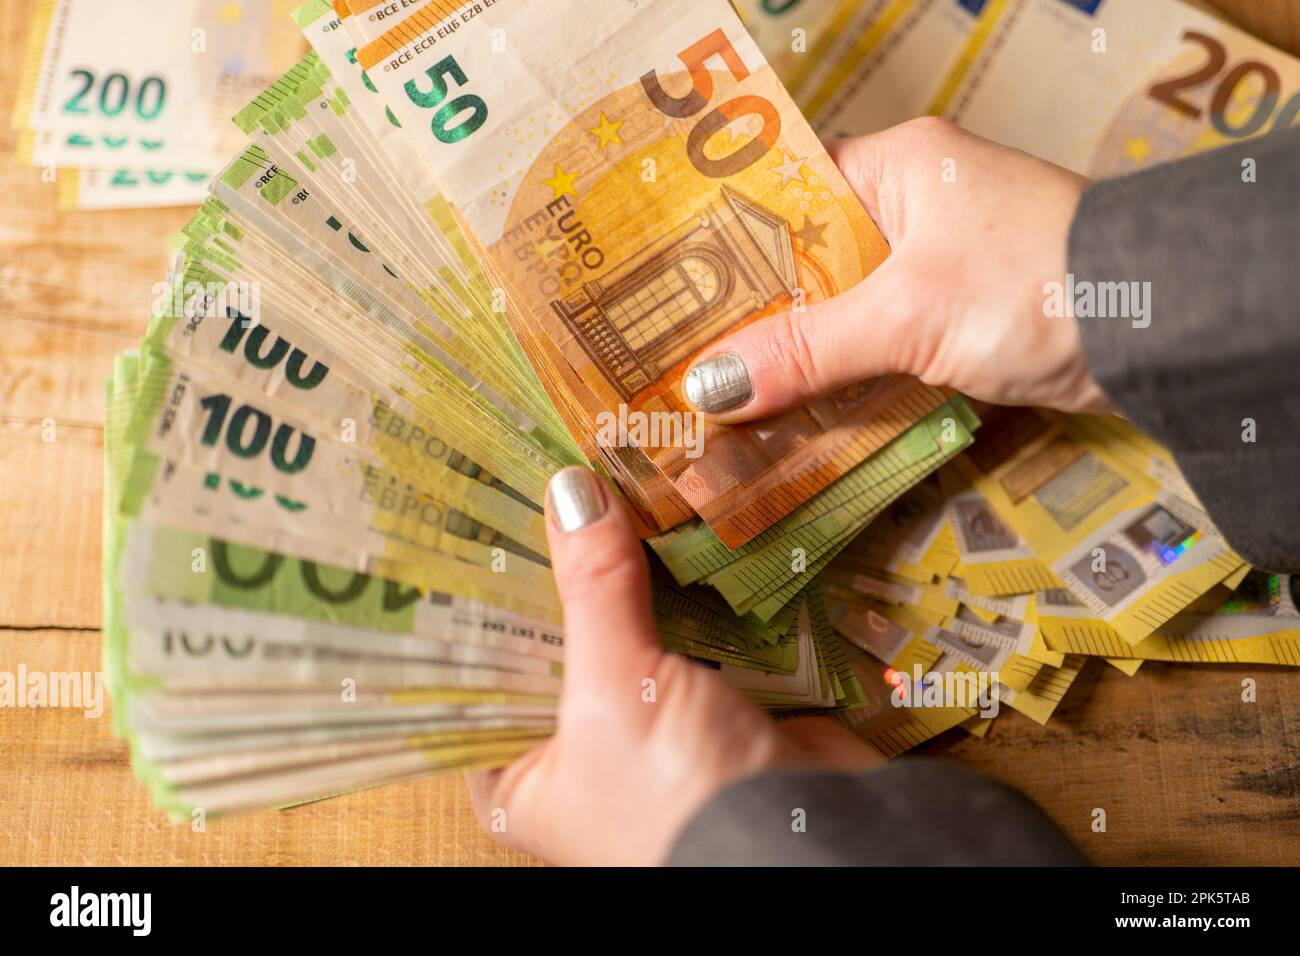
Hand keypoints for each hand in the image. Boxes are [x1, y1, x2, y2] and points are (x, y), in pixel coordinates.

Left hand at [466, 467, 882, 865]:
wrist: (812, 840)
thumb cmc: (679, 798)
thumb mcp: (616, 690)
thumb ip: (592, 587)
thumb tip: (572, 490)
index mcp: (517, 771)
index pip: (478, 662)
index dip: (481, 587)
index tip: (483, 506)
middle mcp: (573, 749)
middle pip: (555, 632)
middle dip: (562, 564)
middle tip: (552, 476)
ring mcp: (646, 722)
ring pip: (625, 622)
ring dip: (627, 564)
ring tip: (608, 478)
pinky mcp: (711, 699)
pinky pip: (688, 626)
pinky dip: (689, 581)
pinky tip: (675, 517)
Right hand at [682, 118, 1113, 420]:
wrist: (1165, 328)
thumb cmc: (1031, 285)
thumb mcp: (906, 315)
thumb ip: (807, 351)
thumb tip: (709, 389)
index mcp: (895, 167)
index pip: (784, 193)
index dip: (724, 242)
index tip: (665, 290)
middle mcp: (914, 207)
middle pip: (809, 262)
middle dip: (754, 315)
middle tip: (679, 360)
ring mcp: (941, 266)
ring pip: (844, 311)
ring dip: (799, 356)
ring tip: (721, 399)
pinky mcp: (962, 320)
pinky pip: (881, 347)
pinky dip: (846, 380)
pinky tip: (795, 417)